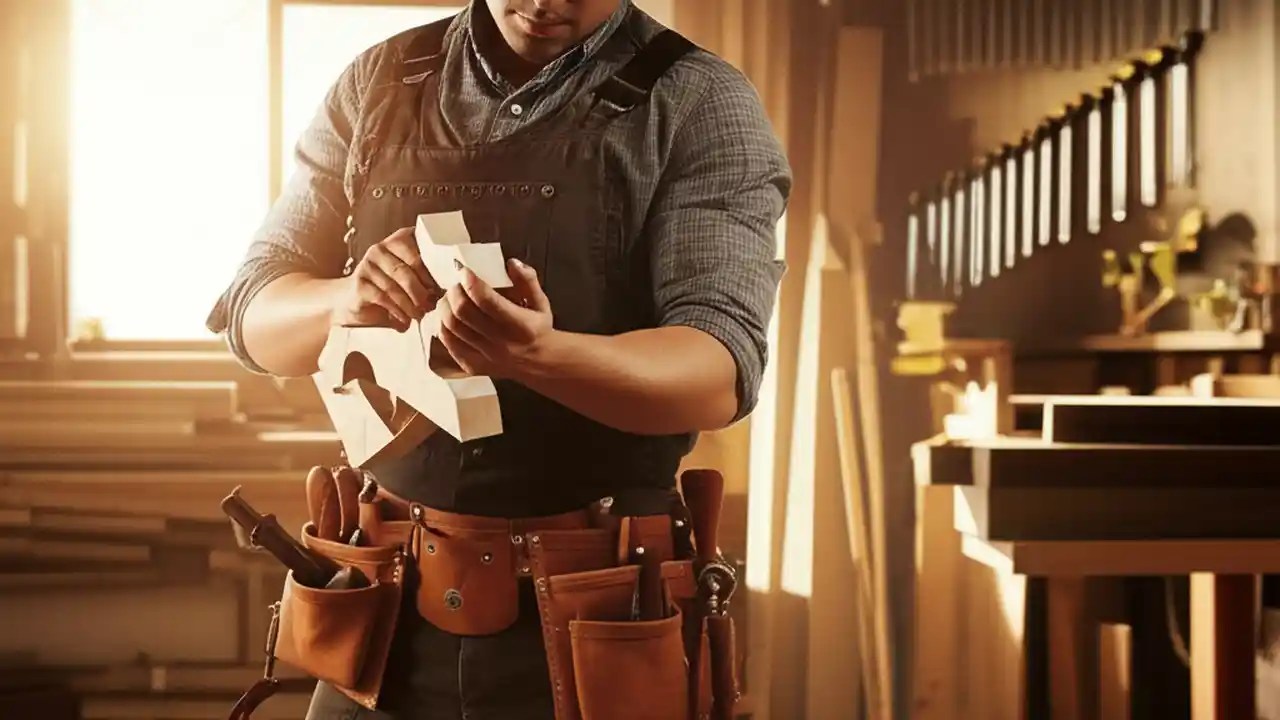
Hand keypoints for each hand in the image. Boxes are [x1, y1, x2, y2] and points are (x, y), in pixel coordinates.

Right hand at [331, 227, 439, 328]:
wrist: (353, 300)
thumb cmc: (389, 288)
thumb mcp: (409, 279)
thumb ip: (426, 279)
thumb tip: (448, 294)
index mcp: (398, 241)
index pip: (419, 250)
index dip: (432, 272)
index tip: (441, 288)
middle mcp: (380, 249)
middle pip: (408, 269)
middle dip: (422, 291)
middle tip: (431, 306)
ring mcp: (368, 265)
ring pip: (396, 285)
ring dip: (411, 304)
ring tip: (419, 315)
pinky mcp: (359, 283)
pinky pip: (383, 297)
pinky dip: (397, 311)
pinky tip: (404, 319)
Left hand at [435, 258, 553, 377]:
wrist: (538, 363)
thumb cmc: (537, 328)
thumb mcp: (540, 302)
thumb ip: (528, 280)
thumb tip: (512, 263)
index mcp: (519, 325)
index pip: (486, 300)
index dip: (470, 282)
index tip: (464, 270)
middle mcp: (501, 342)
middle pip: (463, 312)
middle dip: (454, 291)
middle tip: (457, 284)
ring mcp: (484, 356)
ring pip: (451, 326)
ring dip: (445, 306)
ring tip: (450, 298)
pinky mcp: (471, 365)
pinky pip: (448, 342)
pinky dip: (443, 325)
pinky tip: (448, 316)